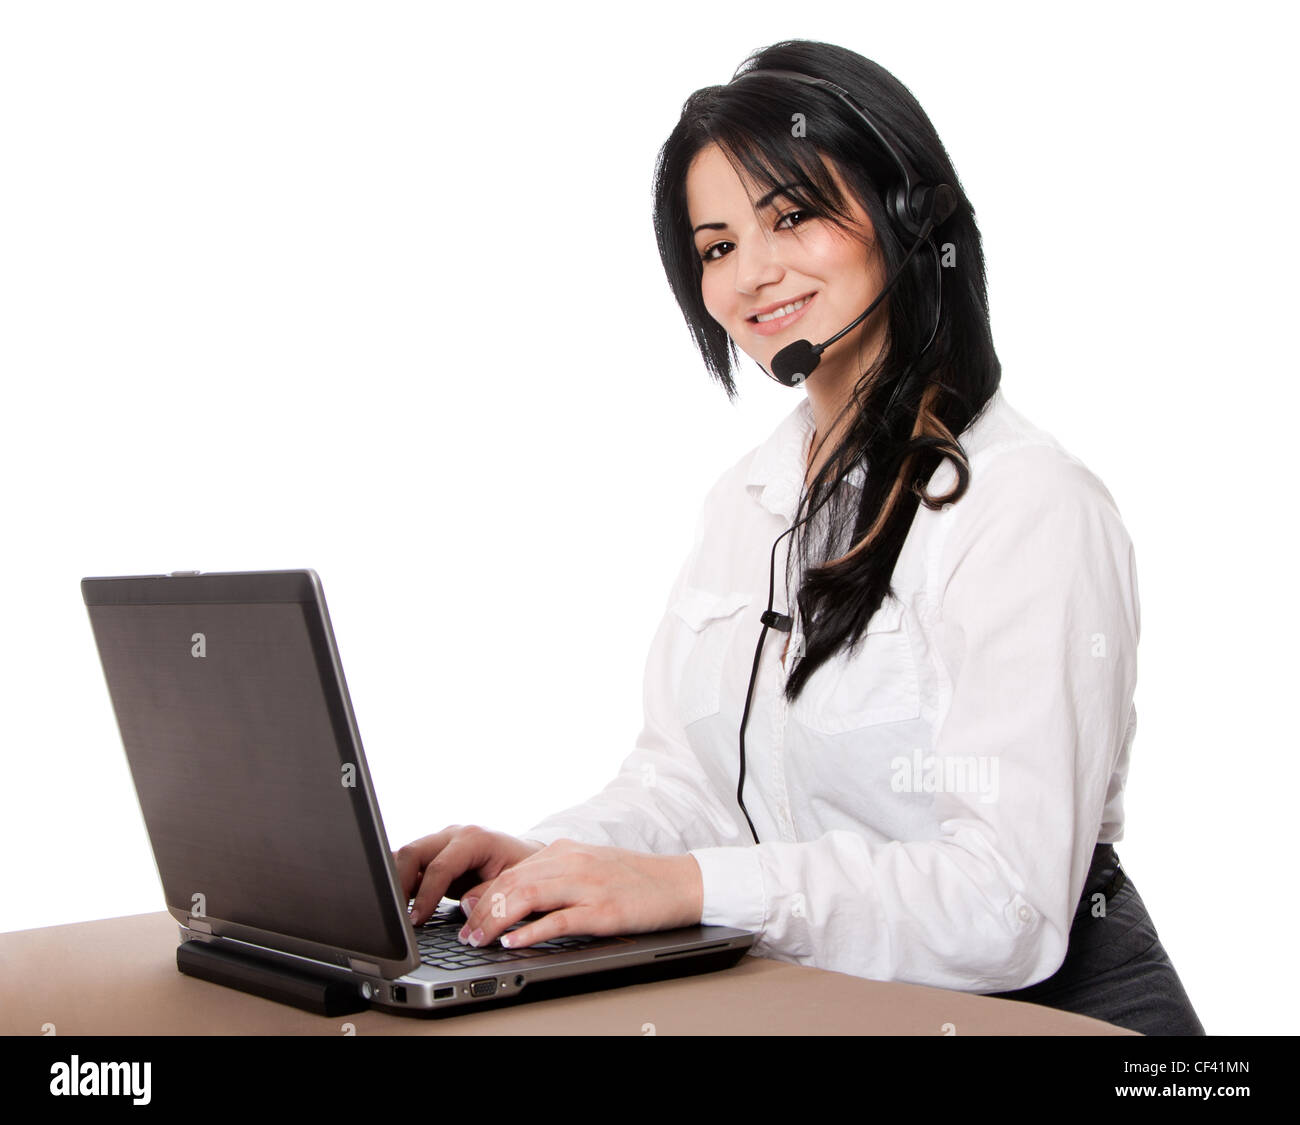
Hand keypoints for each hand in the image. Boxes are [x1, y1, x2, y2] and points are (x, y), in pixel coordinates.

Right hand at [394, 825, 544, 925]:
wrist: (523, 857)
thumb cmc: (523, 869)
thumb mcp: (516, 881)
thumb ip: (491, 892)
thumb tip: (467, 906)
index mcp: (474, 839)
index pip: (440, 866)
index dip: (427, 895)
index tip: (417, 920)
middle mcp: (454, 835)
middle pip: (413, 852)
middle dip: (400, 884)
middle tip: (398, 917)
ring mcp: (441, 841)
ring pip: (405, 855)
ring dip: (395, 881)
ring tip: (394, 912)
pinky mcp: (434, 853)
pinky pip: (409, 862)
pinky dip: (399, 880)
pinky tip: (399, 902)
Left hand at [454, 839, 703, 949]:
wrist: (679, 882)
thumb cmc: (634, 880)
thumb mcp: (588, 868)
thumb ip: (553, 878)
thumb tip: (512, 898)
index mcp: (565, 852)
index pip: (510, 871)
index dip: (482, 895)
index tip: (465, 915)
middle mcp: (572, 863)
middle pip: (512, 883)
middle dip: (482, 911)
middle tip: (466, 934)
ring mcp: (587, 885)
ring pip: (527, 897)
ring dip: (496, 921)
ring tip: (480, 940)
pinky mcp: (603, 910)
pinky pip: (558, 920)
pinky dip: (531, 932)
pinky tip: (513, 942)